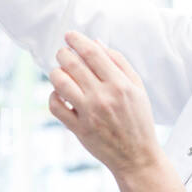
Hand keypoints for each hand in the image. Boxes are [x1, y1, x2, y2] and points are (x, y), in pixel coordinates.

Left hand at [48, 31, 161, 177]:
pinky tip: (60, 94)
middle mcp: (103, 97)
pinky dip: (53, 96)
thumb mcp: (138, 88)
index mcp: (120, 85)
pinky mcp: (79, 129)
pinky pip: (55, 106)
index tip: (69, 36)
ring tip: (60, 72)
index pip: (92, 54)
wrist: (137, 156)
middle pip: (73, 64)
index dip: (77, 40)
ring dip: (56, 72)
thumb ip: (119, 63)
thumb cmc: (138, 120)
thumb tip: (96, 44)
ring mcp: (89, 114)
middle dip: (63, 53)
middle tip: (62, 52)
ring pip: (60, 83)